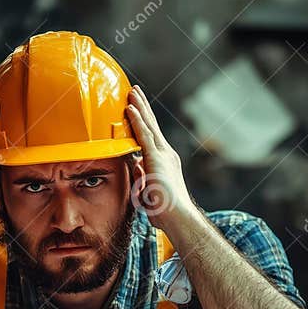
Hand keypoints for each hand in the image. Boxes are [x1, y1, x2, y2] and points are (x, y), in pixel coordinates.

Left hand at [126, 85, 196, 229]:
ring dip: (139, 106)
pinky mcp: (157, 159)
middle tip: (134, 90)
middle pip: (151, 125)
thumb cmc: (165, 211)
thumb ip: (142, 175)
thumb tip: (134, 165)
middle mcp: (166, 154)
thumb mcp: (148, 190)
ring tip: (131, 91)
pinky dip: (137, 120)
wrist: (177, 218)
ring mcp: (163, 155)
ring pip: (148, 125)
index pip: (151, 136)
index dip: (144, 120)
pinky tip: (130, 108)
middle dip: (143, 106)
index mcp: (164, 161)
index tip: (137, 107)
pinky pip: (144, 135)